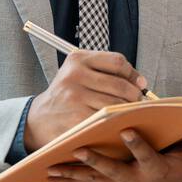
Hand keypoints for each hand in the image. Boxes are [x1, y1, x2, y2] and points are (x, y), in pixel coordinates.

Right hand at [25, 49, 148, 150]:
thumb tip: (141, 82)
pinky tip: (119, 122)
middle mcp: (74, 75)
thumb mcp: (80, 73)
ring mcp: (74, 97)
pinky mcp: (76, 117)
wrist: (40, 118)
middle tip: (139, 102)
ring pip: (115, 103)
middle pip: (119, 84)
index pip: (117, 62)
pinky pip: (106, 118)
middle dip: (135, 95)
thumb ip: (106, 71)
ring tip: (131, 112)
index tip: (140, 84)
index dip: (133, 74)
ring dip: (128, 110)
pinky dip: (117, 121)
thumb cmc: (67, 95)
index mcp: (78, 59)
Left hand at [46, 121, 181, 181]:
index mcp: (156, 170)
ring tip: (50, 166)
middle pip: (113, 170)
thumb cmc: (179, 169)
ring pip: (93, 180)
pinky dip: (67, 180)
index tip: (126, 130)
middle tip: (78, 148)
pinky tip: (48, 174)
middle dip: (95, 161)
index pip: (146, 156)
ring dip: (71, 173)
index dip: (137, 145)